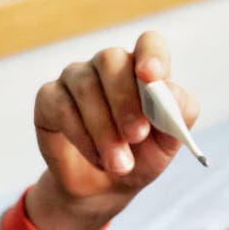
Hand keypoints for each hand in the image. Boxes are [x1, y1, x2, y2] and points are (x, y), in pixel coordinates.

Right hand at [26, 31, 198, 229]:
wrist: (109, 185)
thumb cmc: (144, 155)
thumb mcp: (170, 141)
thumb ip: (179, 113)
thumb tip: (169, 91)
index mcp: (145, 70)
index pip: (150, 43)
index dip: (151, 55)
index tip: (151, 77)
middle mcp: (109, 66)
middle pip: (111, 60)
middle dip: (125, 101)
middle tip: (136, 136)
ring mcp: (77, 78)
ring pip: (85, 86)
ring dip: (105, 130)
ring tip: (120, 163)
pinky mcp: (49, 97)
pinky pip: (61, 107)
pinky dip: (82, 136)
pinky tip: (96, 157)